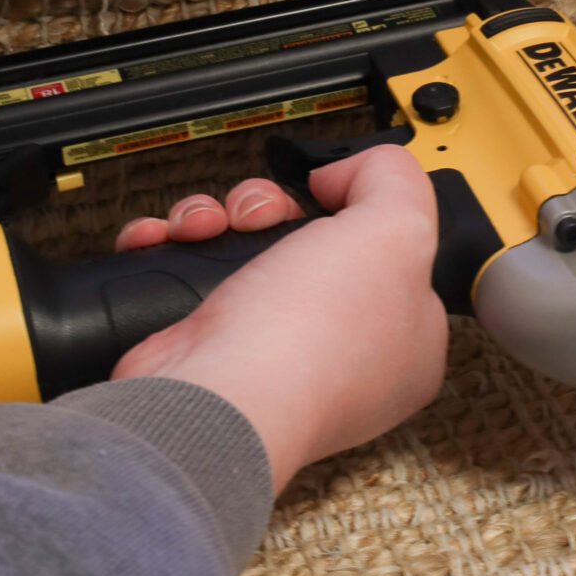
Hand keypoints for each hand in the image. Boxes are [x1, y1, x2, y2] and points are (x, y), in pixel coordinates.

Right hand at [109, 147, 446, 492]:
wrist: (212, 399)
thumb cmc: (310, 341)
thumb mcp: (395, 231)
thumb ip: (397, 184)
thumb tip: (347, 175)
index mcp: (406, 340)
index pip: (395, 255)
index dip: (362, 212)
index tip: (336, 196)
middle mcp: (342, 354)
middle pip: (312, 242)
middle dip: (273, 208)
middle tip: (262, 213)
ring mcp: (272, 356)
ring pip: (248, 252)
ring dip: (218, 219)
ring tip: (206, 224)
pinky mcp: (213, 351)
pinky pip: (193, 277)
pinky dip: (174, 247)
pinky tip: (168, 239)